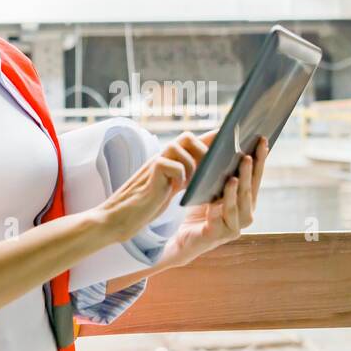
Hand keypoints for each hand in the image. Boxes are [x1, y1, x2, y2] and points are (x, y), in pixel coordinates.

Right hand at [96, 129, 211, 244]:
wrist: (121, 216)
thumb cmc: (147, 203)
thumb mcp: (172, 186)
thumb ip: (188, 175)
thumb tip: (213, 171)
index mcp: (171, 159)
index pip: (194, 140)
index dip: (212, 136)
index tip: (230, 134)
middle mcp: (164, 156)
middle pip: (188, 136)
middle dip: (203, 151)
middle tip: (208, 170)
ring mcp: (156, 162)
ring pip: (181, 146)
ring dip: (192, 164)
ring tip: (190, 184)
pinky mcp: (152, 173)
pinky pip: (173, 164)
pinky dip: (180, 175)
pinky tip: (176, 188)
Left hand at [162, 133, 268, 267]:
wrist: (183, 236)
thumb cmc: (200, 209)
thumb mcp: (212, 187)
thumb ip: (223, 172)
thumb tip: (228, 142)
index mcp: (247, 201)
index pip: (256, 178)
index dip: (260, 160)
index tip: (262, 141)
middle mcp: (244, 215)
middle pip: (250, 192)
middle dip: (249, 173)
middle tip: (247, 156)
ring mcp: (233, 228)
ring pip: (237, 208)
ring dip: (236, 192)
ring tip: (233, 177)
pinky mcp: (217, 237)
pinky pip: (218, 222)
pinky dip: (217, 211)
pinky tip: (213, 203)